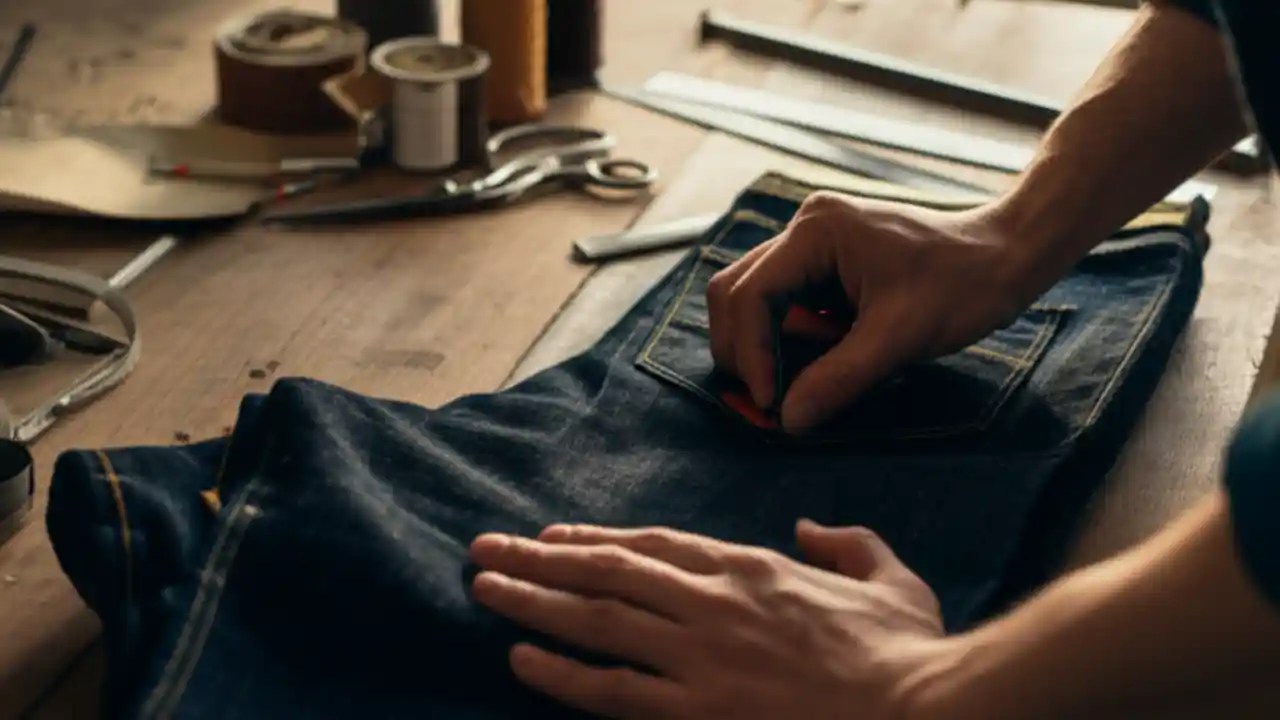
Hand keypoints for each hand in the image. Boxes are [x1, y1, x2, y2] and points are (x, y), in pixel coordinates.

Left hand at [470, 521, 952, 719]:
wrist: (922, 714)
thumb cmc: (908, 655)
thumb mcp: (891, 579)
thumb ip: (847, 543)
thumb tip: (810, 528)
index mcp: (753, 568)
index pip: (655, 543)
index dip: (596, 537)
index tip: (553, 536)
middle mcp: (713, 602)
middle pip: (608, 570)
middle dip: (539, 559)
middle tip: (484, 549)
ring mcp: (700, 656)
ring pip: (596, 619)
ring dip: (532, 601)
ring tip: (482, 589)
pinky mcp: (696, 711)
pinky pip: (611, 689)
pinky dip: (561, 673)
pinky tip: (520, 660)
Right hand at [707, 193, 1041, 431]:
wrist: (1008, 256)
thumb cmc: (965, 285)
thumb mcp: (900, 338)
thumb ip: (839, 378)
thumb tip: (787, 421)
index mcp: (817, 232)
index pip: (751, 295)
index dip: (750, 354)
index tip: (772, 404)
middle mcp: (805, 228)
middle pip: (735, 292)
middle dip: (743, 351)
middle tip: (768, 402)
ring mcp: (812, 243)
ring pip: (752, 298)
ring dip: (762, 346)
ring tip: (790, 387)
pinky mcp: (824, 263)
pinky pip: (782, 303)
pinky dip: (785, 340)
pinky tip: (814, 365)